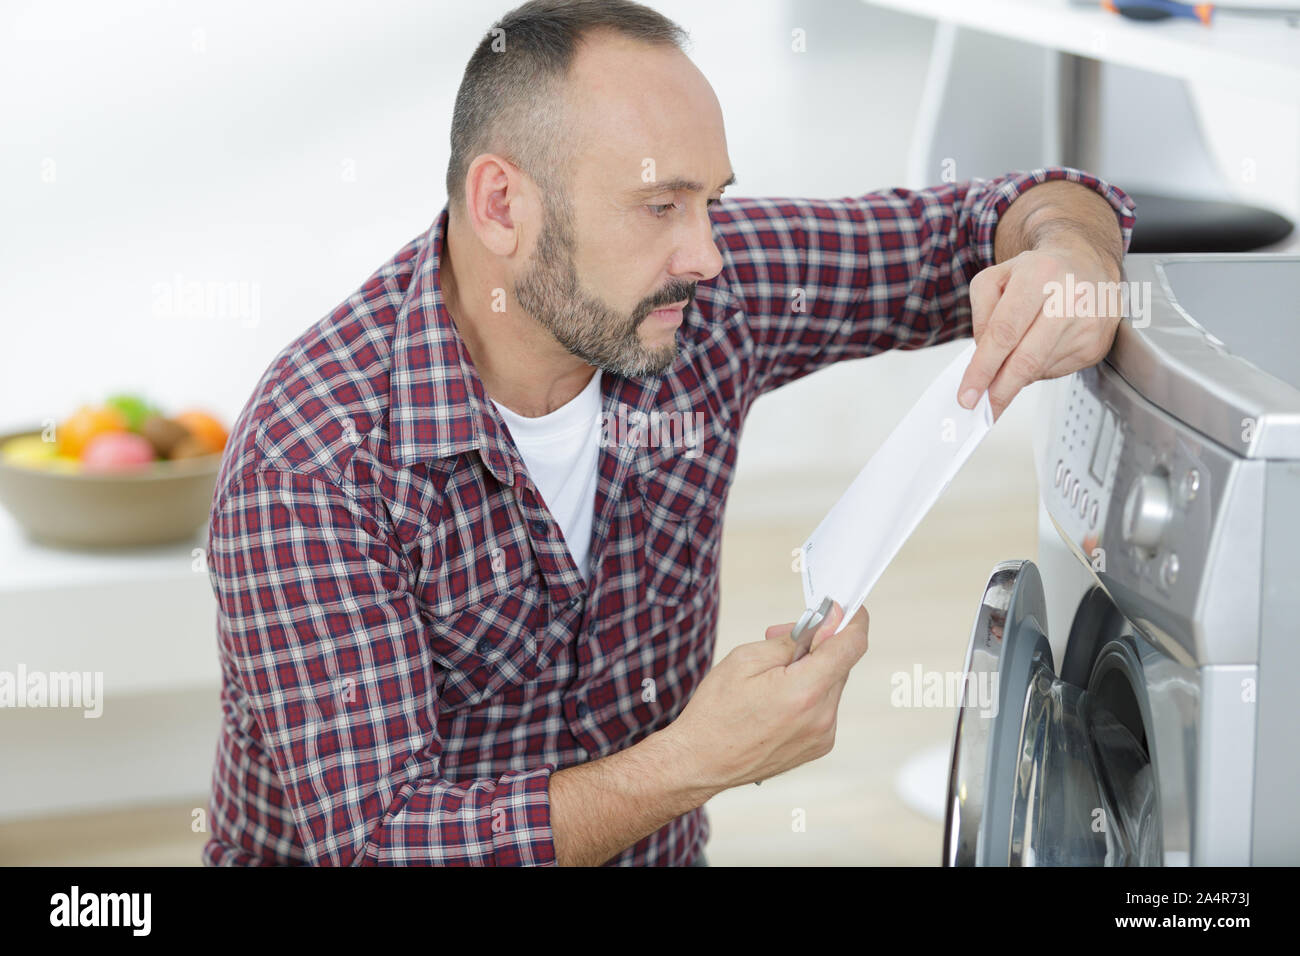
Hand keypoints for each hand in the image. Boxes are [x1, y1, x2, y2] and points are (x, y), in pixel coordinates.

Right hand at [664, 601, 869, 791]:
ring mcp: (823, 735)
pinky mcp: (819, 746)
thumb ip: (793, 639)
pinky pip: (825, 706)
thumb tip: (826, 624)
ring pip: (832, 684)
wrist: (701, 762)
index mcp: (805, 691)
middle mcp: (822, 716)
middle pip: (841, 663)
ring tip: (772, 675)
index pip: (851, 645)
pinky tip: (778, 699)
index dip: (853, 620)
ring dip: (812, 670)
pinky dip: (809, 693)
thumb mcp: (746, 659)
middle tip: (782, 639)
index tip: (844, 609)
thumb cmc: (716, 712)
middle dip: (818, 644)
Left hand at [956, 245, 1123, 420]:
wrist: (1086, 262)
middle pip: (1026, 359)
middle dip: (999, 390)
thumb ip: (980, 315)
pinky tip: (1039, 348)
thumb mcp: (996, 278)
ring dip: (1017, 376)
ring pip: (1039, 369)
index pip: (1004, 332)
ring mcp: (1088, 324)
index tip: (968, 394)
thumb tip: (982, 358)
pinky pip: (1055, 371)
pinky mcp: (1096, 345)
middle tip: (982, 407)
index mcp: (1040, 275)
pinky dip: (1037, 369)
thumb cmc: (1039, 272)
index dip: (983, 368)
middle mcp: (1070, 297)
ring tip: (1011, 359)